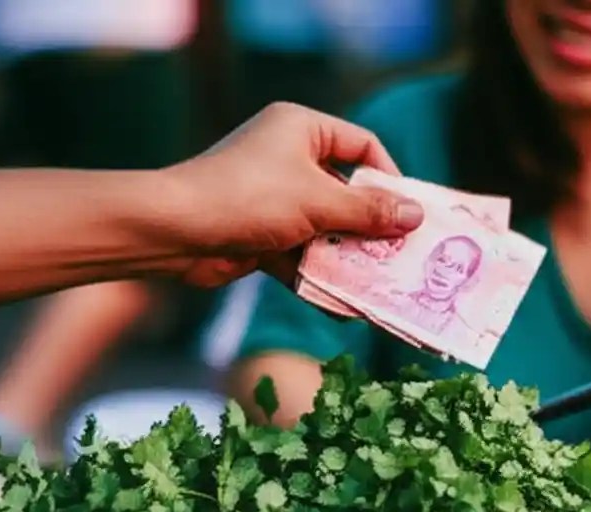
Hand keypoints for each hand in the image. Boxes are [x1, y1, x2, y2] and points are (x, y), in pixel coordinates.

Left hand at [165, 102, 424, 287]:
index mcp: (301, 129)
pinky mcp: (261, 236)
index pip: (361, 145)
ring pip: (325, 228)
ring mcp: (273, 199)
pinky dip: (319, 276)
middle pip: (345, 191)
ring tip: (382, 284)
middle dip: (372, 226)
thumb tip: (415, 215)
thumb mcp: (319, 202)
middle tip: (404, 254)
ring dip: (349, 257)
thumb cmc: (249, 198)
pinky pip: (301, 255)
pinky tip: (345, 304)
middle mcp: (287, 158)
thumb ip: (368, 211)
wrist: (175, 231)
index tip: (410, 211)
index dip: (388, 176)